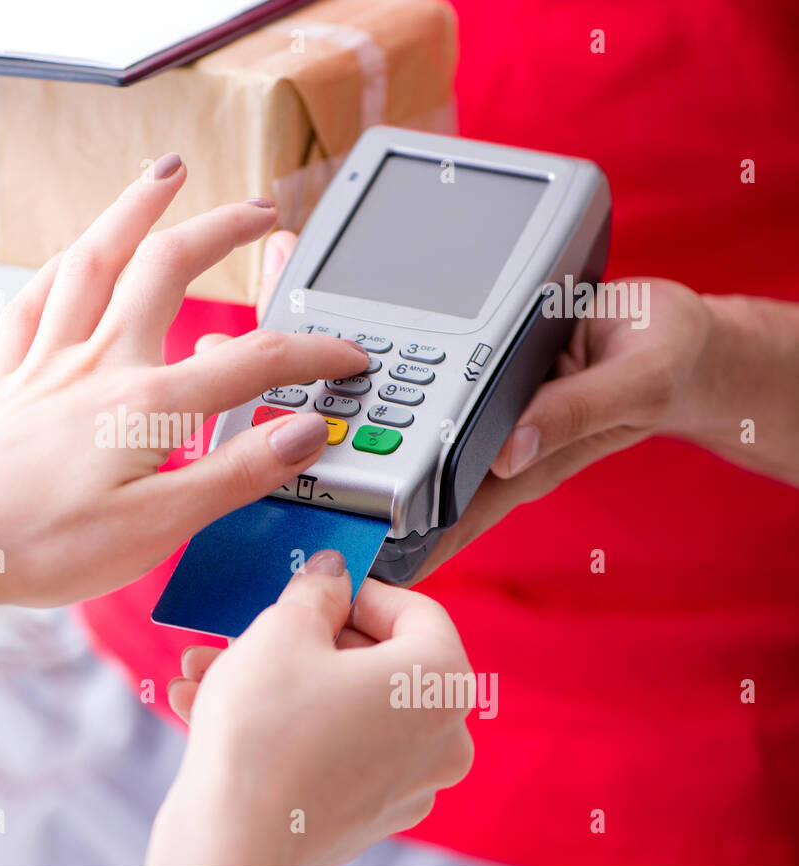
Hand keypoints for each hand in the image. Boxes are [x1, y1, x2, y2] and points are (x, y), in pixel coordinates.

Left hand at [0, 158, 372, 606]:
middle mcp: (96, 366)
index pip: (254, 361)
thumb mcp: (158, 527)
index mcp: (146, 404)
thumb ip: (236, 473)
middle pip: (167, 270)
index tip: (349, 355)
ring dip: (134, 210)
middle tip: (262, 211)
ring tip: (166, 176)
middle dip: (222, 229)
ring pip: (92, 261)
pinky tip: (70, 256)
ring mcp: (45, 365)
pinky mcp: (5, 381)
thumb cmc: (38, 547)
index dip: (313, 353)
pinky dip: (57, 268)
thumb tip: (304, 432)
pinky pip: (31, 303)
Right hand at [147, 550, 473, 865]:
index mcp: (439, 685)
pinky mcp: (363, 812)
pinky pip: (326, 746)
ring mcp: (404, 783)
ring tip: (210, 666)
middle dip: (303, 638)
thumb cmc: (265, 735)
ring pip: (340, 704)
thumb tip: (330, 577)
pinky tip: (210, 705)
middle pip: (374, 661)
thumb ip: (316, 590)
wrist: (230, 837)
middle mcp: (439, 739)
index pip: (416, 611)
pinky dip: (279, 723)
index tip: (317, 585)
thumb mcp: (284, 629)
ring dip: (276, 678)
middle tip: (254, 624)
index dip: (359, 589)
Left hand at [253, 236, 721, 580]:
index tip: (297, 528)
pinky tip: (293, 305)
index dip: (365, 522)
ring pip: (365, 400)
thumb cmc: (659, 363)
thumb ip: (574, 415)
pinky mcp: (451, 363)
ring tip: (232, 360)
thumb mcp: (632, 385)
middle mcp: (466, 439)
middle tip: (231, 433)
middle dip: (303, 446)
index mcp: (505, 462)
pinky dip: (336, 331)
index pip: (428, 508)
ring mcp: (453, 403)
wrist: (666, 329)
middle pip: (375, 451)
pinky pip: (384, 351)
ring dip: (302, 383)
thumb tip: (511, 448)